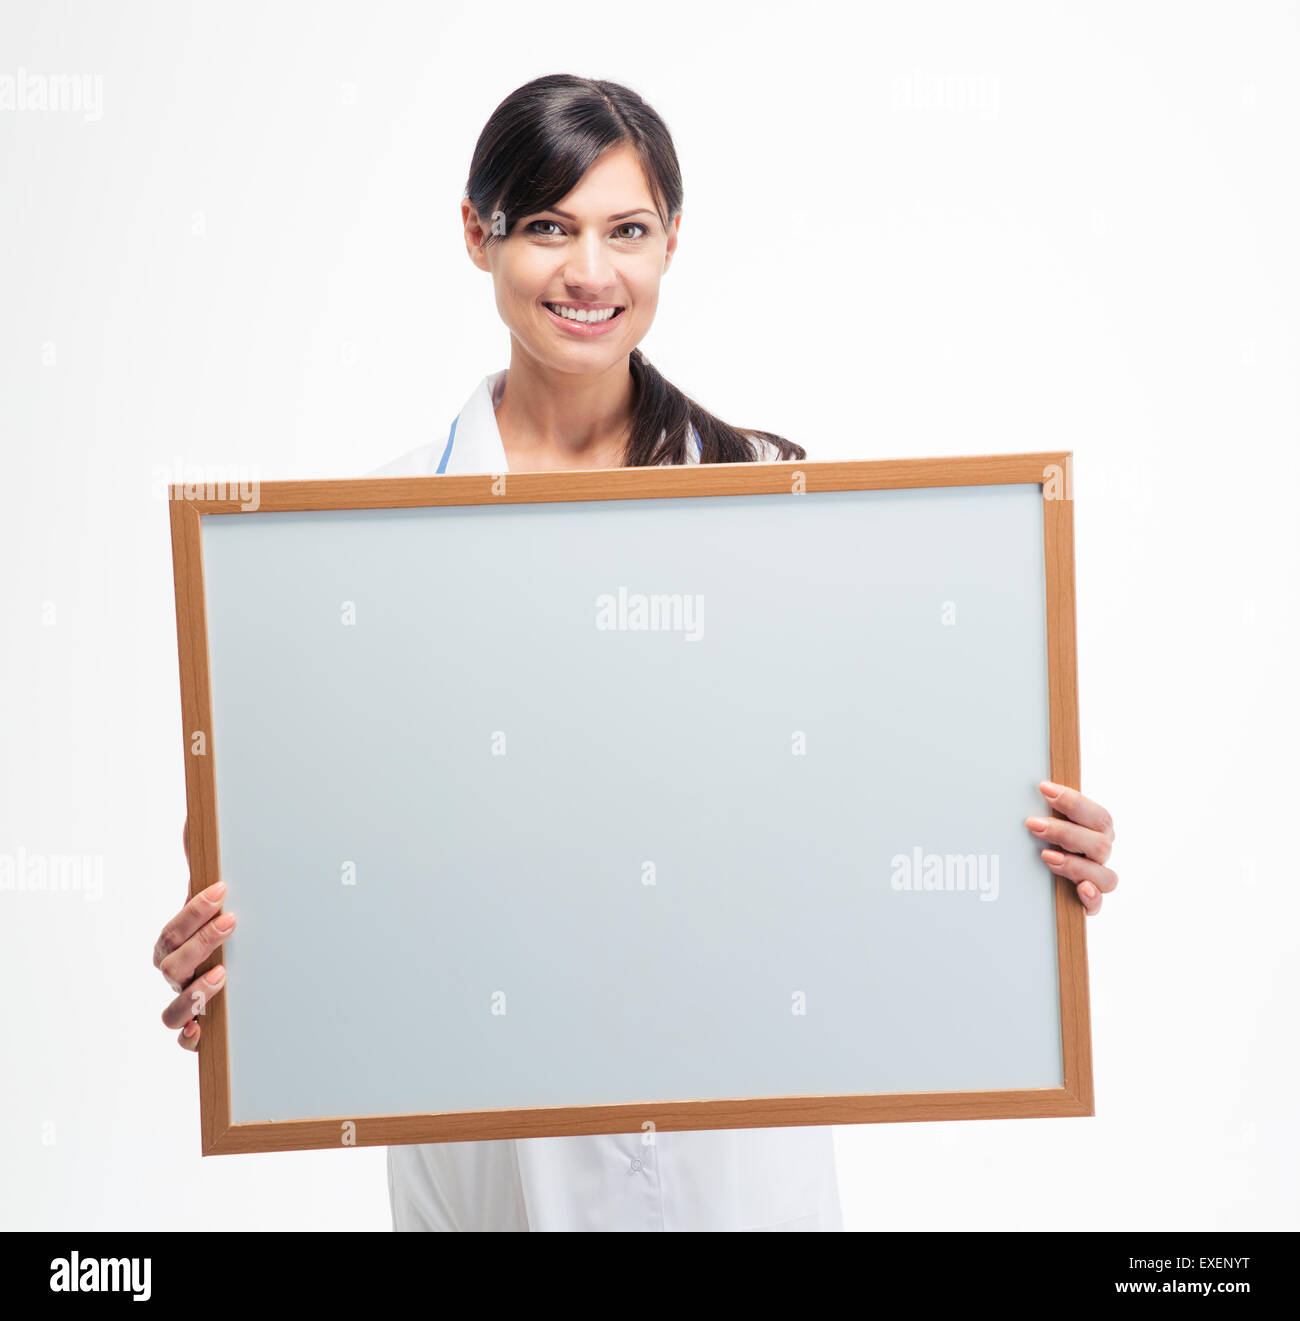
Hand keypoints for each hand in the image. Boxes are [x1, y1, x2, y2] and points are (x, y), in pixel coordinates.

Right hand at [154, 818, 233, 1050]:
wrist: (237, 957)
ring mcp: (183, 1002)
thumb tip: (194, 818)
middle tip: (233, 922)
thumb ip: (204, 860)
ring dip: (192, 994)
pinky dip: (189, 1037)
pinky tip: (202, 1029)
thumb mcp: (215, 894)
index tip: (222, 890)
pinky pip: (183, 1041)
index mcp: (174, 942)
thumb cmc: (221, 924)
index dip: (193, 911)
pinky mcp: (198, 1026)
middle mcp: (175, 974)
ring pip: (170, 1008)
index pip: (172, 928)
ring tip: (222, 977)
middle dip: (201, 942)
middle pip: (170, 965)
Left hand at [1025, 781, 1116, 916]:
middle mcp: (1099, 854)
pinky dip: (1091, 897)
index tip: (1044, 789)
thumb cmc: (1042, 840)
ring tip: (1046, 856)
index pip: (1096, 815)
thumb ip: (1046, 810)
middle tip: (1032, 824)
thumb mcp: (1044, 822)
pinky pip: (1098, 903)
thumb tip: (1034, 789)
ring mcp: (1097, 879)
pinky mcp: (1089, 902)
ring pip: (1104, 875)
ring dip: (1074, 864)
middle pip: (1100, 843)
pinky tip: (1081, 889)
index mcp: (1096, 831)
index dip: (1073, 801)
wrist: (1037, 881)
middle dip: (1064, 832)